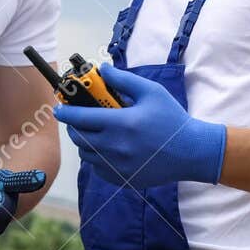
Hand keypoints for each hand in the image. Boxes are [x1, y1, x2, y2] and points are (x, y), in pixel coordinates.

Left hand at [53, 65, 225, 188]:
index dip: (64, 112)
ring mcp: (118, 166)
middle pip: (79, 138)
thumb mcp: (151, 92)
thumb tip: (101, 69)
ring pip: (86, 155)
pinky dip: (96, 158)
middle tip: (78, 119)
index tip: (58, 108)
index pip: (80, 118)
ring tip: (94, 132)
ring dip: (84, 142)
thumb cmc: (172, 119)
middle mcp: (116, 147)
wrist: (191, 152)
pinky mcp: (122, 179)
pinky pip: (97, 169)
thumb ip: (123, 79)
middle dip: (74, 126)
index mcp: (121, 124)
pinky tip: (107, 148)